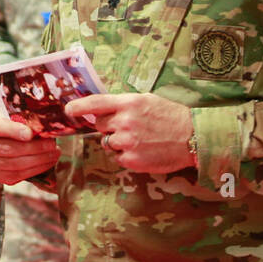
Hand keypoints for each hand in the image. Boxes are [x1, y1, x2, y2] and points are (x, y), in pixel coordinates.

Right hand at [0, 115, 59, 184]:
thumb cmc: (9, 127)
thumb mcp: (11, 119)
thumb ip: (22, 122)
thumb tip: (43, 128)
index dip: (13, 130)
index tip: (30, 133)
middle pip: (9, 149)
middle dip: (34, 148)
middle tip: (52, 145)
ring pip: (15, 165)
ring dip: (39, 160)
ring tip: (53, 154)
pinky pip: (19, 175)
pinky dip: (36, 169)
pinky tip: (47, 162)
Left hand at [65, 93, 193, 172]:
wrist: (194, 137)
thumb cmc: (171, 117)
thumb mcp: (147, 101)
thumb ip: (123, 105)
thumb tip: (101, 111)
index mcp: (129, 103)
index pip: (95, 103)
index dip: (78, 107)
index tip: (68, 110)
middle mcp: (125, 121)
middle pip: (100, 126)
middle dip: (110, 127)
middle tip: (130, 128)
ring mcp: (128, 142)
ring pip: (107, 143)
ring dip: (118, 142)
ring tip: (140, 140)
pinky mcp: (131, 160)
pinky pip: (118, 158)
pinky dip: (127, 156)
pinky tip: (144, 150)